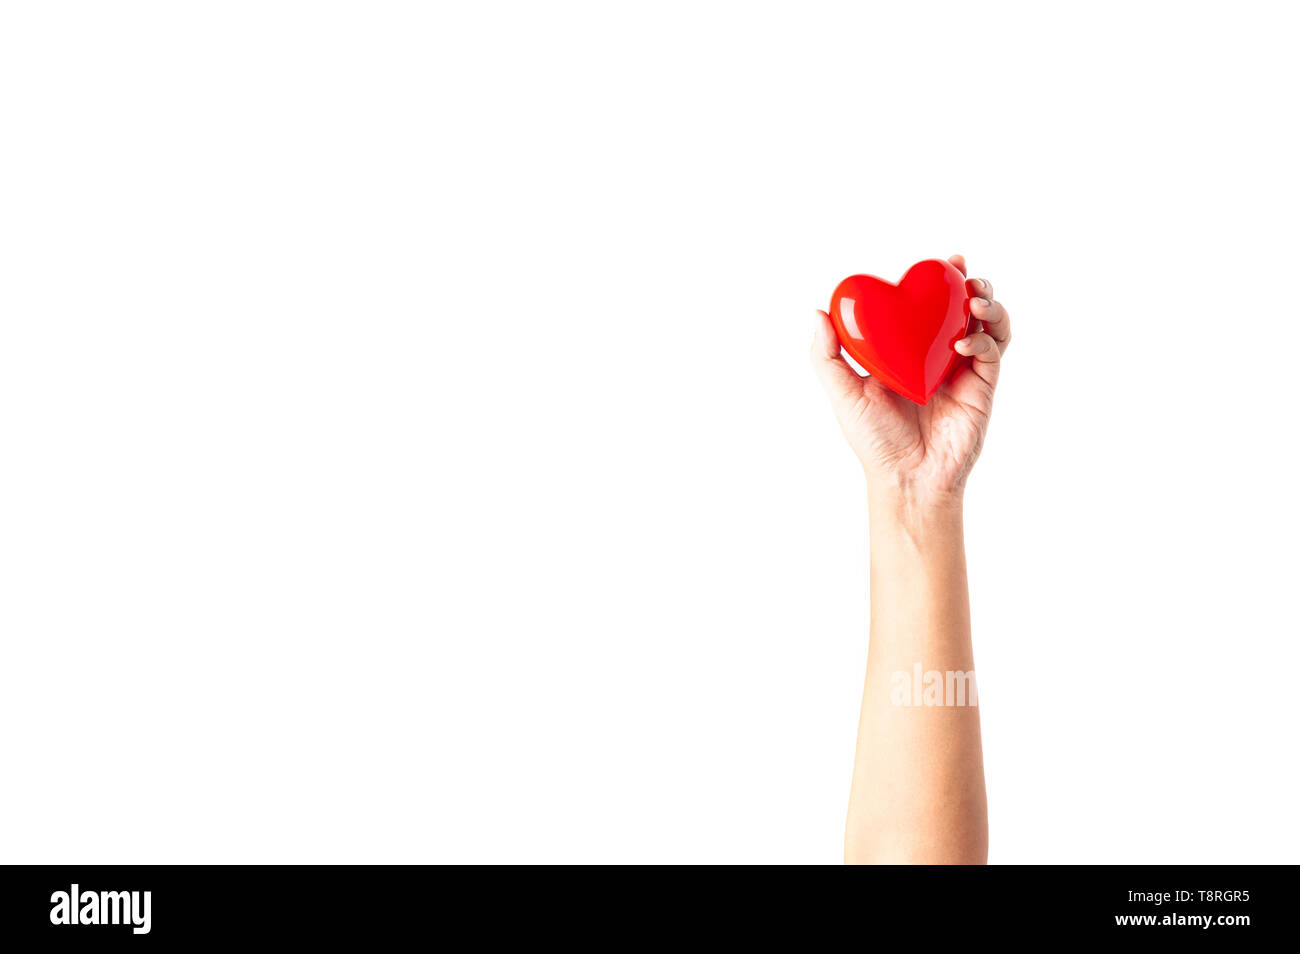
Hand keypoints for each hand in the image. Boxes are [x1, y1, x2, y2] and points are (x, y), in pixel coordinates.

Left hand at [811, 255, 1009, 501]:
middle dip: (969, 283)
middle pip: (964, 308)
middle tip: (961, 272)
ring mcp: (963, 370)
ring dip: (987, 303)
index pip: (926, 307)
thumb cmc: (874, 440)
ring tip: (974, 298)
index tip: (937, 262)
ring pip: (988, 324)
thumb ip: (828, 355)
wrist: (907, 478)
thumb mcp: (843, 393)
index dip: (935, 281)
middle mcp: (939, 356)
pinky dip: (982, 337)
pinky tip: (963, 340)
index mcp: (909, 352)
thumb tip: (817, 312)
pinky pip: (991, 351)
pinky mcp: (982, 386)